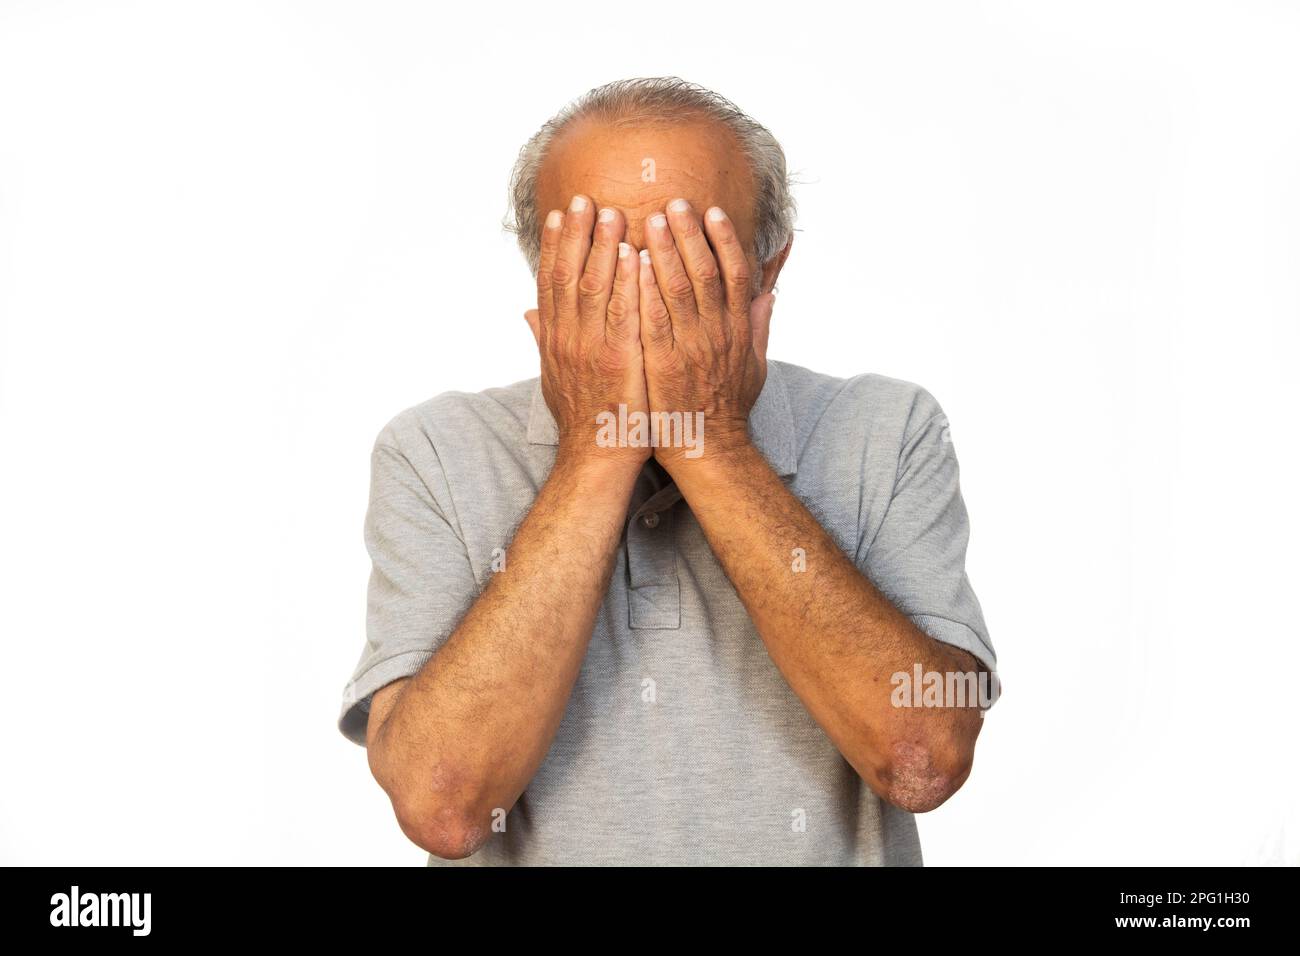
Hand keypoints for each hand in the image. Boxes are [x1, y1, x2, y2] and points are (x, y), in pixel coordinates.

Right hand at [525, 195, 648, 465]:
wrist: (596, 456)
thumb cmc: (583, 417)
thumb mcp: (554, 376)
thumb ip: (544, 339)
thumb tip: (527, 313)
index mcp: (554, 339)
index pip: (551, 282)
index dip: (553, 246)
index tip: (558, 214)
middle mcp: (567, 338)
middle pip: (568, 275)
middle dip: (576, 234)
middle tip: (584, 198)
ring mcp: (592, 348)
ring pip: (594, 287)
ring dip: (601, 247)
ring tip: (610, 212)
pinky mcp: (619, 360)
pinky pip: (622, 312)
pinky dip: (626, 282)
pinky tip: (634, 255)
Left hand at [637, 200, 774, 465]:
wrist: (708, 448)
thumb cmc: (728, 407)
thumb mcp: (755, 365)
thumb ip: (760, 325)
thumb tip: (771, 291)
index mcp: (737, 330)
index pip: (735, 274)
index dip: (725, 241)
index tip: (713, 212)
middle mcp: (717, 333)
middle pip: (706, 273)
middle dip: (690, 235)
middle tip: (674, 202)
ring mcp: (690, 347)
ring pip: (678, 289)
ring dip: (664, 252)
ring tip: (650, 220)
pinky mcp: (663, 363)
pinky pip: (652, 319)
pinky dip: (642, 289)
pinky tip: (630, 263)